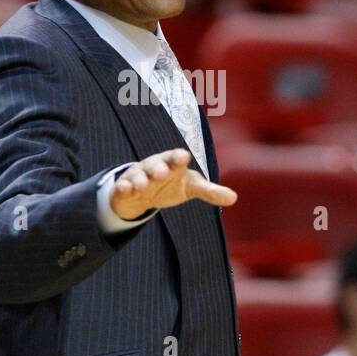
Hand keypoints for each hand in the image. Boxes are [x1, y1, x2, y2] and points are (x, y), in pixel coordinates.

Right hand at [110, 149, 236, 220]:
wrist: (144, 192)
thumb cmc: (171, 184)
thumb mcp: (191, 187)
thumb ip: (210, 191)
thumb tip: (234, 198)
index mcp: (172, 163)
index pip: (176, 157)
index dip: (179, 157)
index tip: (184, 157)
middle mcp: (155, 166)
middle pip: (156, 164)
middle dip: (159, 168)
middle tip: (162, 174)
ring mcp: (138, 175)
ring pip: (139, 175)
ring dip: (140, 180)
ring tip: (144, 186)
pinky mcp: (125, 187)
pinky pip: (123, 186)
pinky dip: (124, 187)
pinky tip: (125, 189)